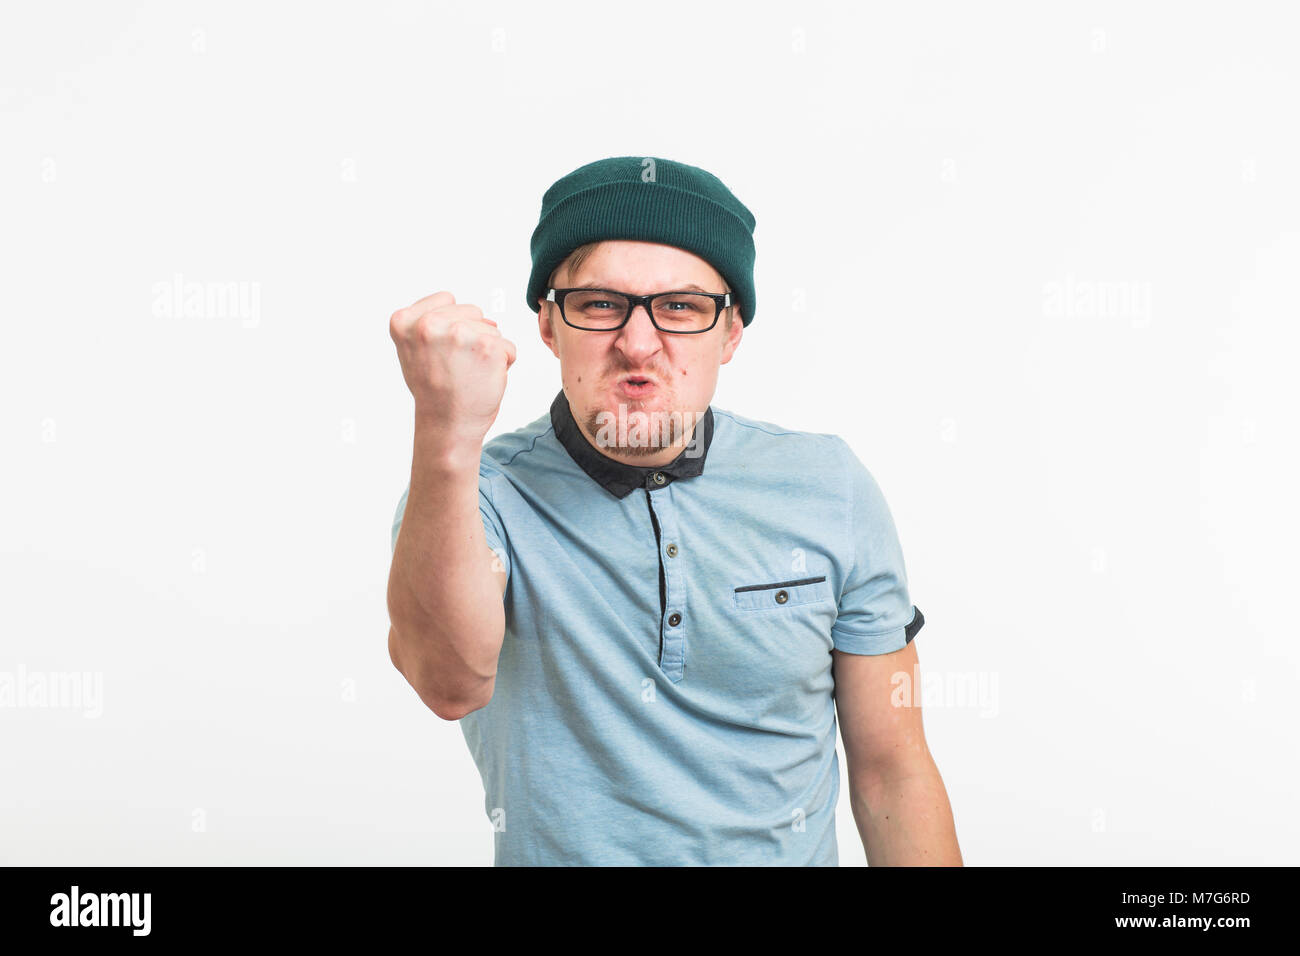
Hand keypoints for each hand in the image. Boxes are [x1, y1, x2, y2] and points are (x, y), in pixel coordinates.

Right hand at [389, 291, 517, 441]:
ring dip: (488, 350)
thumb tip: (464, 306)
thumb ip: (427, 321)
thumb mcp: (413, 349)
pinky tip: (483, 379)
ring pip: (492, 329)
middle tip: (456, 366)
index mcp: (404, 321)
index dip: (451, 325)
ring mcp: (459, 333)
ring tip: (468, 374)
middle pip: (472, 312)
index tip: (440, 352)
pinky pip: (508, 347)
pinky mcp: (488, 347)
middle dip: (472, 335)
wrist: (447, 425)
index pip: (447, 299)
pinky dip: (504, 363)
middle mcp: (429, 324)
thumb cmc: (433, 390)